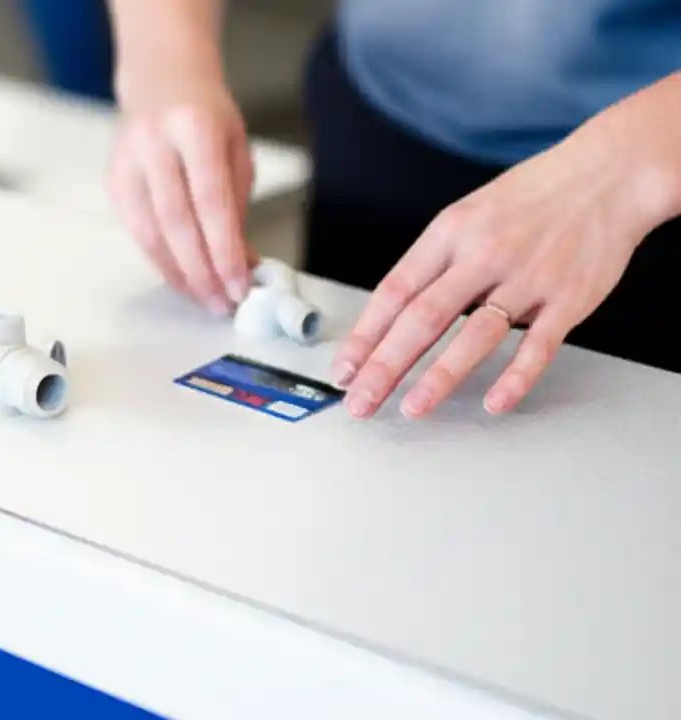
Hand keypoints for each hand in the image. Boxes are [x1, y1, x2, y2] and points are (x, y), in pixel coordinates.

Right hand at [107, 67, 254, 314]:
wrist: (159, 77)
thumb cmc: (204, 114)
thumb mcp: (235, 148)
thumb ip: (237, 205)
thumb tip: (242, 263)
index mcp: (193, 128)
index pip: (211, 202)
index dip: (225, 250)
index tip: (239, 284)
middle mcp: (154, 143)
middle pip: (177, 223)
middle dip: (201, 271)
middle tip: (221, 302)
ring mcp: (126, 161)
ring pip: (150, 234)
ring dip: (179, 274)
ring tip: (204, 298)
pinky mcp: (112, 180)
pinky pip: (136, 231)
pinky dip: (160, 259)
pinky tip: (181, 277)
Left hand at [332, 119, 674, 418]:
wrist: (608, 173)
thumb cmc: (533, 198)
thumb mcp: (468, 215)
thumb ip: (435, 263)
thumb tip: (394, 314)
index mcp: (450, 233)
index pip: (394, 291)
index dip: (365, 335)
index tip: (343, 370)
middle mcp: (483, 254)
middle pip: (423, 318)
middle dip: (385, 366)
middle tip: (361, 401)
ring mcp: (527, 277)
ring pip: (475, 334)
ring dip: (440, 376)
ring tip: (413, 408)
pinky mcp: (569, 298)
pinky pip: (539, 345)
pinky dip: (516, 377)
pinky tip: (493, 403)